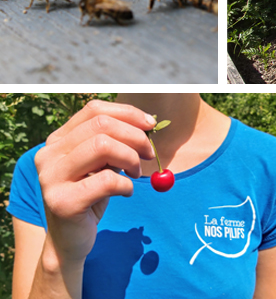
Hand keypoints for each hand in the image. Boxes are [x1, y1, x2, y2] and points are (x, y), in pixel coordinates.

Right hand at [34, 100, 155, 263]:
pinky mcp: (61, 202)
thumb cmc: (91, 195)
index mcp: (57, 140)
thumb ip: (116, 141)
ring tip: (135, 173)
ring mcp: (50, 178)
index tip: (151, 124)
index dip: (128, 113)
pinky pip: (107, 181)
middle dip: (136, 136)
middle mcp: (48, 155)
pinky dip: (126, 185)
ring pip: (103, 146)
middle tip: (149, 153)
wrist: (70, 241)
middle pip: (102, 126)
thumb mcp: (103, 163)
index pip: (94, 110)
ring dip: (131, 158)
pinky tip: (126, 192)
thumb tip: (148, 122)